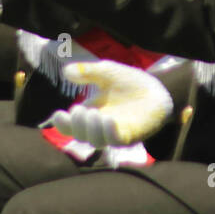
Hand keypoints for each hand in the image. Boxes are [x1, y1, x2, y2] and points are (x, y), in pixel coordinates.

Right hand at [46, 60, 173, 146]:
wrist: (156, 87)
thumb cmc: (129, 82)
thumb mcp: (106, 72)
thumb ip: (87, 72)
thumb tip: (66, 72)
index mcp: (89, 113)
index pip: (70, 126)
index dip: (62, 124)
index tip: (58, 115)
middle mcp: (99, 127)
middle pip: (80, 136)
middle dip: (76, 125)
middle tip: (80, 111)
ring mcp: (114, 132)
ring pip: (97, 142)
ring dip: (92, 130)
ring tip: (96, 114)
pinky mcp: (130, 135)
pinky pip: (117, 141)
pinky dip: (110, 133)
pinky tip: (109, 120)